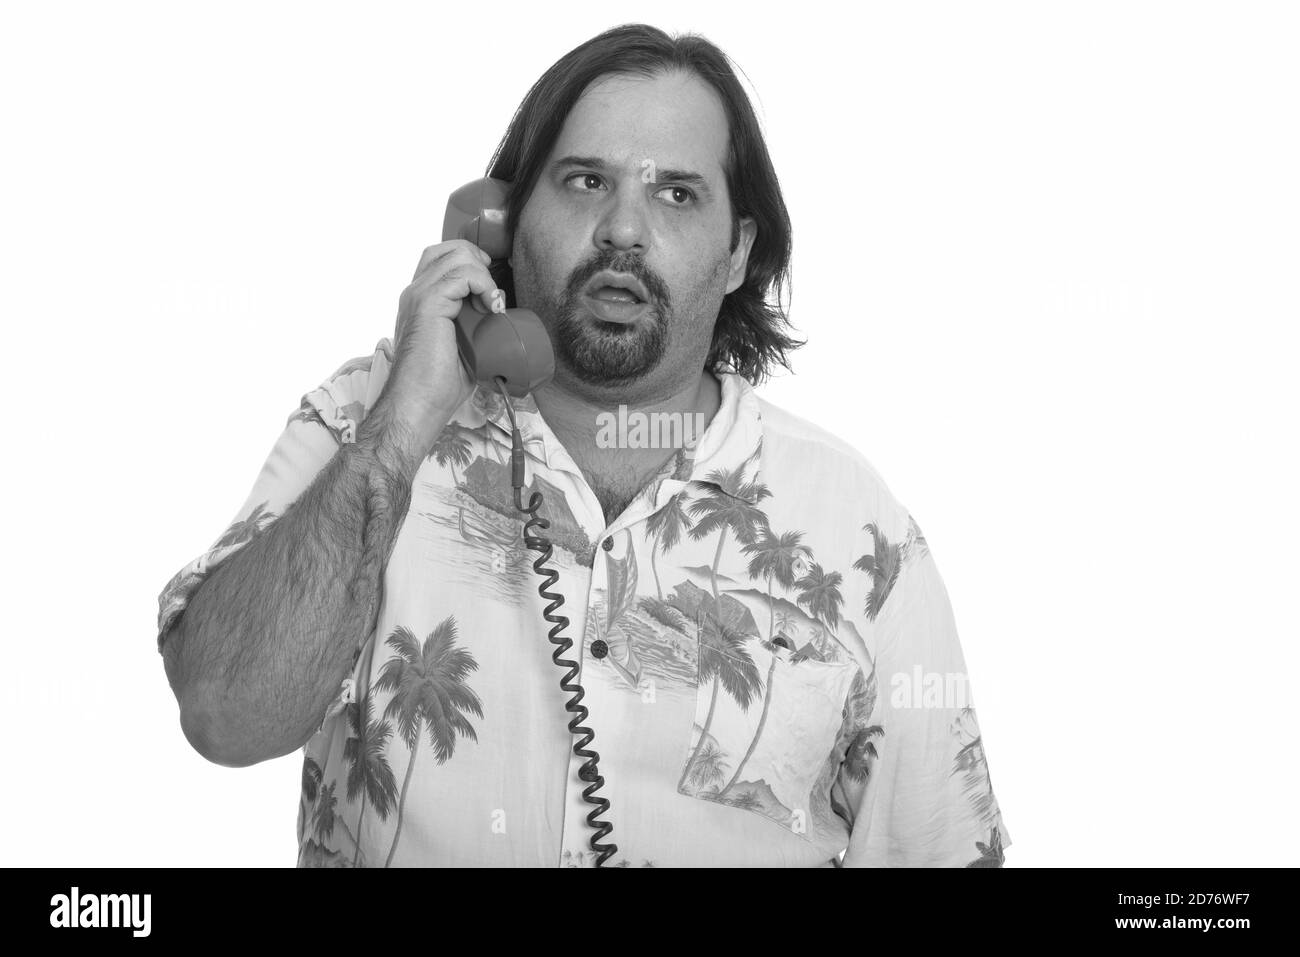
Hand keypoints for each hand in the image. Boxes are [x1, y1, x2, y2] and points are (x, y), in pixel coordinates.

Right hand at [375, 240, 504, 457]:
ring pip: (457, 256)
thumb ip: (476, 324)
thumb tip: (501, 316)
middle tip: (493, 292)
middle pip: (448, 249)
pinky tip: (490, 307)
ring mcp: (418, 294)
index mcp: (422, 301)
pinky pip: (461, 274)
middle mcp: (416, 292)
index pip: (444, 260)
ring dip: (483, 276)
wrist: (419, 403)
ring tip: (491, 305)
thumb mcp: (465, 345)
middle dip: (479, 260)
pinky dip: (483, 284)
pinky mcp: (427, 302)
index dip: (473, 264)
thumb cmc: (439, 385)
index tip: (493, 291)